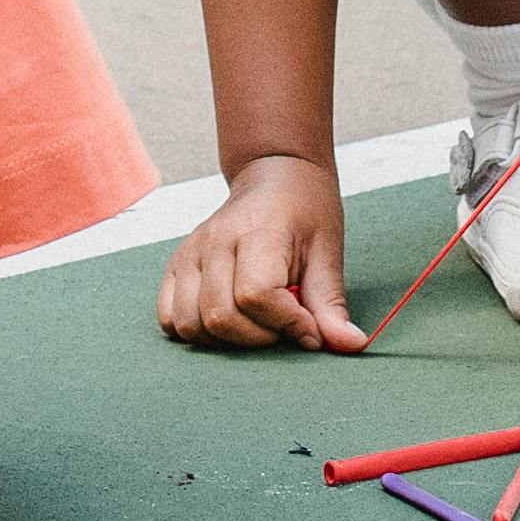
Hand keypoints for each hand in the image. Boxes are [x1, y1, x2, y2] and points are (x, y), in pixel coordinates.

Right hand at [156, 155, 362, 351]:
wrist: (275, 175)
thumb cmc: (304, 211)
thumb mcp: (328, 251)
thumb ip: (331, 303)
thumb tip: (351, 345)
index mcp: (257, 230)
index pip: (257, 294)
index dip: (286, 322)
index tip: (309, 327)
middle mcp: (214, 240)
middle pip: (221, 315)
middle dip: (259, 337)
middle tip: (284, 326)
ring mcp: (189, 253)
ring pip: (190, 323)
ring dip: (226, 339)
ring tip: (256, 323)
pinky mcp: (176, 265)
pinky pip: (169, 316)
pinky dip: (195, 329)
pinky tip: (228, 319)